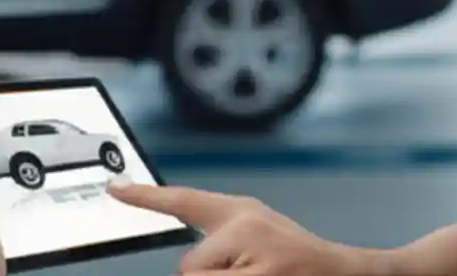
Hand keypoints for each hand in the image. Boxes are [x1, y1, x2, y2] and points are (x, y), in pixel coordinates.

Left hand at [108, 178, 387, 275]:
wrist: (342, 271)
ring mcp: (257, 256)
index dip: (145, 197)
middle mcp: (247, 224)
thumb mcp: (254, 233)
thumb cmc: (290, 257)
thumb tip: (186, 265)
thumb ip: (218, 240)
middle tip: (246, 273)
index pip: (184, 201)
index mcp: (239, 211)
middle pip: (189, 267)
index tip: (114, 189)